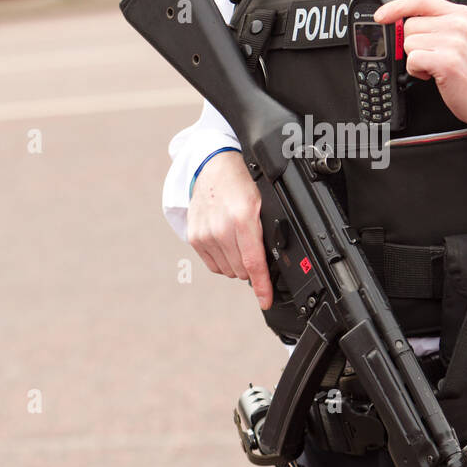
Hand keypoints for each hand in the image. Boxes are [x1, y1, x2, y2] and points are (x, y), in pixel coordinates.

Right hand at [186, 151, 272, 308]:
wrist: (213, 167)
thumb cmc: (241, 184)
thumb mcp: (262, 204)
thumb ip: (265, 233)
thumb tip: (272, 263)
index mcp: (243, 219)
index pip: (254, 262)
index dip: (262, 286)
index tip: (265, 300)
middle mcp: (221, 228)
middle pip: (242, 270)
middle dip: (251, 266)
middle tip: (253, 246)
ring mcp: (205, 234)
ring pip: (228, 270)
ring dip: (237, 264)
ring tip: (238, 242)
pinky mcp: (194, 238)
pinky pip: (213, 266)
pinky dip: (223, 261)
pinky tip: (226, 244)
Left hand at [375, 0, 466, 133]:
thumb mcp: (461, 37)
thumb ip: (437, 24)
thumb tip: (402, 20)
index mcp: (460, 14)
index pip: (421, 0)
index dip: (397, 6)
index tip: (381, 16)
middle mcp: (458, 24)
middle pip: (410, 25)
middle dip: (413, 44)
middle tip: (432, 56)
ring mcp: (454, 41)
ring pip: (408, 43)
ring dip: (415, 59)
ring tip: (434, 66)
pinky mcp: (447, 61)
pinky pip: (412, 59)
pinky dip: (416, 71)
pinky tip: (431, 74)